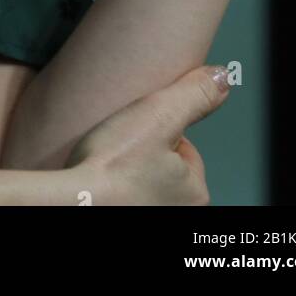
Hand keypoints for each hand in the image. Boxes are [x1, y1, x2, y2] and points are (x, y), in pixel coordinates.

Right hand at [59, 65, 229, 205]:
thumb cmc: (112, 165)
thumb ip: (194, 94)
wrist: (73, 200)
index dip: (157, 132)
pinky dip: (114, 187)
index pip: (184, 148)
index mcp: (195, 194)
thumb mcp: (159, 115)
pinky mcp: (122, 216)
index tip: (135, 133)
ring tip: (106, 161)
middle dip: (144, 153)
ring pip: (144, 182)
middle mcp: (178, 213)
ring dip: (129, 170)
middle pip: (164, 167)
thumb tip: (222, 77)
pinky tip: (99, 179)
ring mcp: (151, 217)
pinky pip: (124, 196)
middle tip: (119, 146)